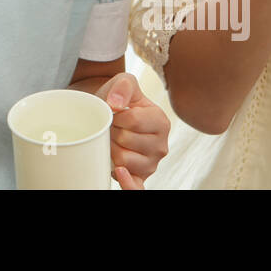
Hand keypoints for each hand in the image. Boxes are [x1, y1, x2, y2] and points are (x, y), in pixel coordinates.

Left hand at [95, 72, 169, 188]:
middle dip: (111, 131)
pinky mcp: (140, 178)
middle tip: (112, 126)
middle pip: (125, 141)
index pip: (132, 121)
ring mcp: (151, 164)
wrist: (109, 113)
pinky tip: (119, 171)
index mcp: (161, 122)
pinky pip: (136, 189)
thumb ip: (123, 86)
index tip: (115, 111)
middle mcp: (161, 146)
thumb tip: (116, 106)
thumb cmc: (118, 98)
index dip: (116, 115)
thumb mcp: (124, 81)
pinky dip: (127, 183)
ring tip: (113, 139)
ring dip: (110, 148)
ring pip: (123, 160)